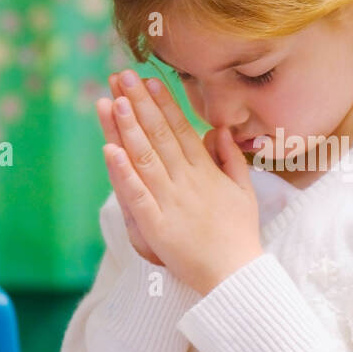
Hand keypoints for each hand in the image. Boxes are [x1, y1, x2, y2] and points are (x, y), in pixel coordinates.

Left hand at [98, 68, 263, 295]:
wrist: (235, 276)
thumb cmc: (239, 235)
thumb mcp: (243, 191)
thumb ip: (229, 158)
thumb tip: (217, 130)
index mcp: (206, 172)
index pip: (181, 129)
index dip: (163, 104)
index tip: (149, 80)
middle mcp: (187, 182)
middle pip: (160, 136)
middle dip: (140, 104)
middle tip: (123, 76)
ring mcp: (171, 202)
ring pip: (145, 158)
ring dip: (128, 128)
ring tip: (115, 100)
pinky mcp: (157, 226)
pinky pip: (136, 195)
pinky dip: (122, 173)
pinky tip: (109, 150)